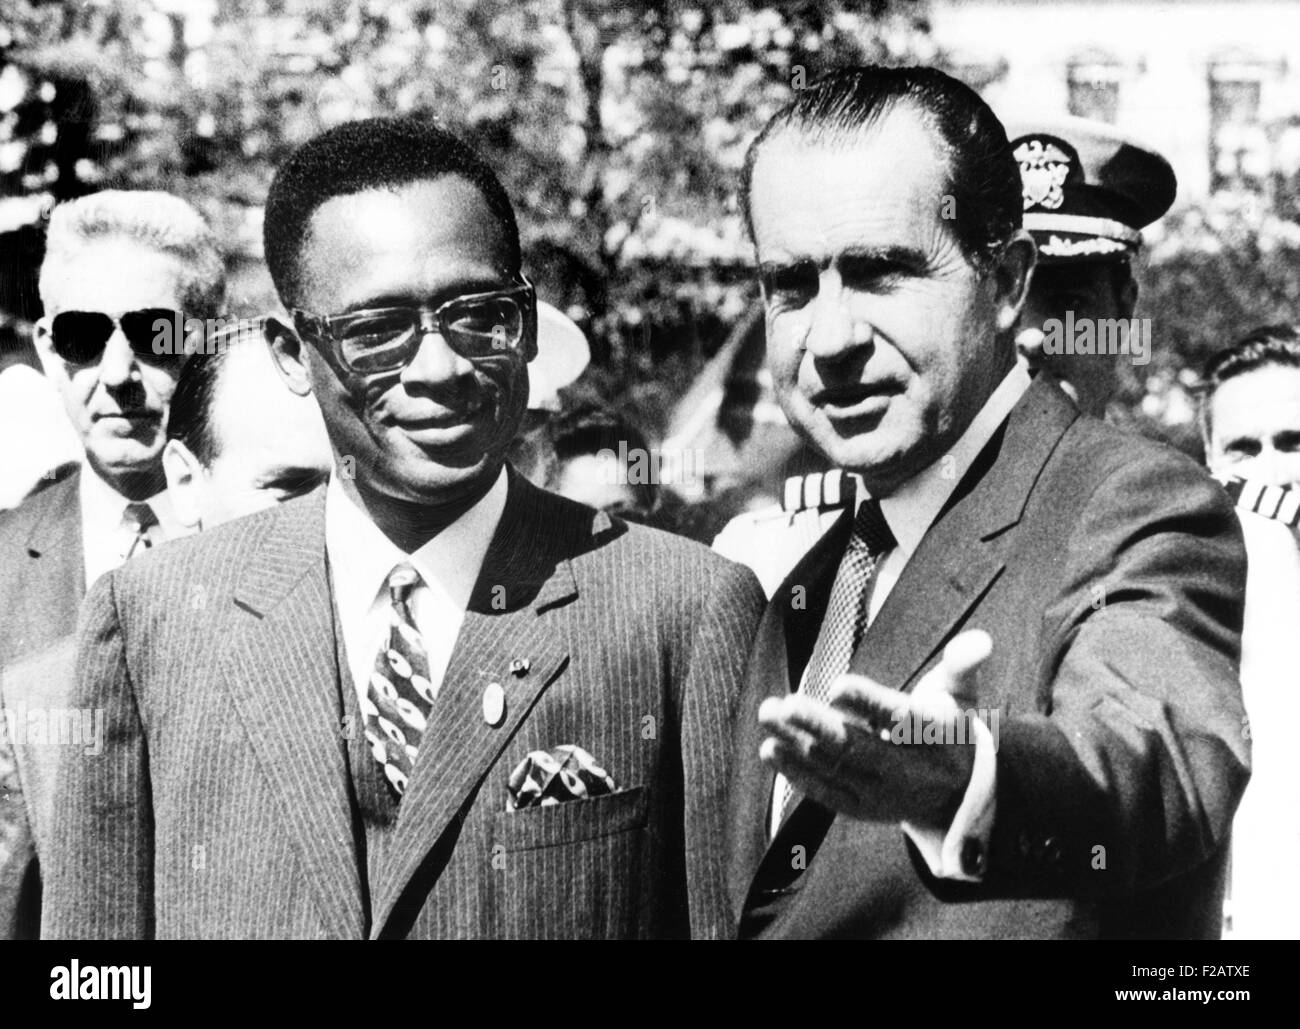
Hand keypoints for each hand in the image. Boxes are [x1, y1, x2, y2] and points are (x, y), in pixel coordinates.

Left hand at [758, 630, 992, 827]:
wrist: (956, 793)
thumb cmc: (948, 728)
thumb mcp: (964, 694)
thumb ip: (964, 663)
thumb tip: (980, 639)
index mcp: (937, 737)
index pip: (900, 718)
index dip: (869, 702)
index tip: (838, 683)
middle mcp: (911, 770)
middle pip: (861, 749)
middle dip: (821, 726)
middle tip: (787, 702)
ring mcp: (884, 794)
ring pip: (836, 768)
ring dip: (798, 742)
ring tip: (769, 714)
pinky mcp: (862, 808)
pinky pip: (825, 792)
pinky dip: (796, 772)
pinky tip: (771, 748)